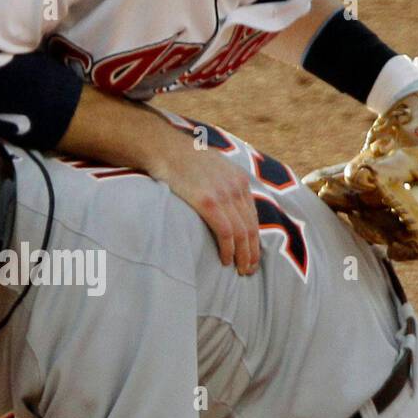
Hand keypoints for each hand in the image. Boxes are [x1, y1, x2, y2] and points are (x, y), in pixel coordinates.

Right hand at [151, 136, 260, 274]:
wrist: (164, 148)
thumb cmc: (181, 159)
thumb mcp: (211, 166)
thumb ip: (222, 183)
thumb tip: (222, 203)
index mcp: (239, 179)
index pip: (252, 216)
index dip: (254, 238)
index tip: (252, 255)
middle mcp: (236, 186)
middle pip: (250, 227)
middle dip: (252, 252)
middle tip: (249, 270)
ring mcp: (222, 194)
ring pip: (241, 232)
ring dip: (243, 255)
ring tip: (240, 269)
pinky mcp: (207, 202)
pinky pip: (225, 231)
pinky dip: (228, 249)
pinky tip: (226, 260)